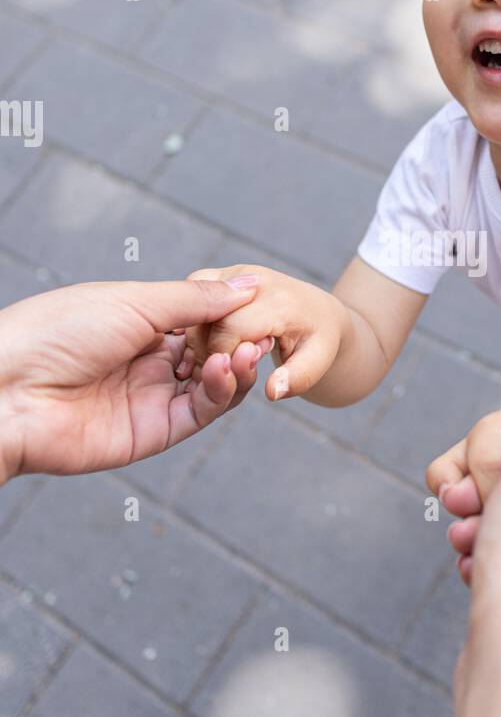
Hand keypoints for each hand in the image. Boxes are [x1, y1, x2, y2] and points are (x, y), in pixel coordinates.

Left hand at [0, 277, 265, 480]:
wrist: (9, 390)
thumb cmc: (57, 332)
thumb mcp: (134, 301)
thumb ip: (196, 299)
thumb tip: (248, 284)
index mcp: (139, 322)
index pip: (200, 318)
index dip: (230, 313)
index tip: (259, 301)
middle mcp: (147, 361)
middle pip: (212, 353)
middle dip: (240, 341)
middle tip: (260, 332)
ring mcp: (152, 397)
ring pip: (214, 385)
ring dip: (235, 367)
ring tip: (245, 352)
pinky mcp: (153, 432)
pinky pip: (200, 413)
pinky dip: (221, 392)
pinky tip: (225, 369)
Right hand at [180, 264, 346, 401]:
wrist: (319, 312)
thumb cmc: (318, 340)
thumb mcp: (318, 363)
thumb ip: (298, 378)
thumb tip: (273, 391)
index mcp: (281, 302)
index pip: (232, 329)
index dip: (222, 358)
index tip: (225, 377)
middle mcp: (257, 279)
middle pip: (209, 316)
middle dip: (204, 349)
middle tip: (214, 371)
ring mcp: (238, 272)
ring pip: (194, 302)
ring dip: (194, 334)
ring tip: (211, 358)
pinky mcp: (224, 272)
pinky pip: (192, 292)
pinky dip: (191, 318)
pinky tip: (202, 341)